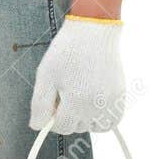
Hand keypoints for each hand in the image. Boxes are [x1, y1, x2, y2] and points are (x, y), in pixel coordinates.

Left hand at [29, 16, 126, 133]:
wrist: (94, 32)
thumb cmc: (67, 51)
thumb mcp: (46, 76)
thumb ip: (40, 104)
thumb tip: (37, 127)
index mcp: (77, 102)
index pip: (61, 127)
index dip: (52, 115)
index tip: (52, 98)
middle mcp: (96, 107)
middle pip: (77, 127)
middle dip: (67, 115)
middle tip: (66, 91)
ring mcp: (111, 103)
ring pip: (94, 127)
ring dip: (84, 119)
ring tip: (79, 97)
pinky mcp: (120, 96)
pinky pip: (111, 121)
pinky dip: (102, 119)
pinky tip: (93, 104)